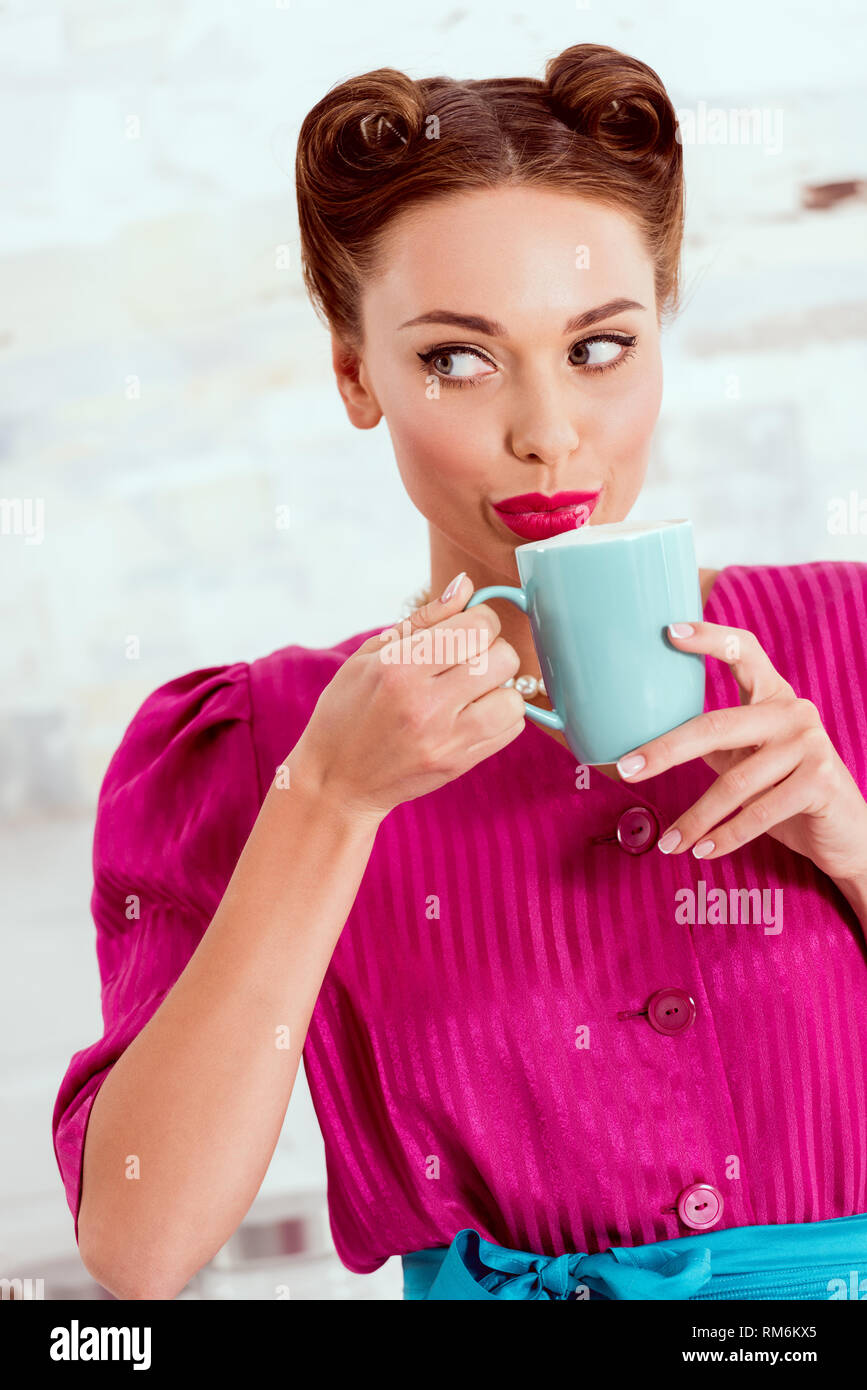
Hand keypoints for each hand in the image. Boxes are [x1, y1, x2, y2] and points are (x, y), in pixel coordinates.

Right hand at [288, 574, 524, 820]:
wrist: (337, 779)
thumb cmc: (348, 711)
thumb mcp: (369, 656)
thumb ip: (422, 619)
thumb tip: (465, 586)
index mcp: (400, 668)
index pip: (478, 626)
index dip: (480, 619)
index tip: (466, 629)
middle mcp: (426, 704)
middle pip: (503, 657)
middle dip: (492, 649)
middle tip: (468, 659)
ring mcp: (446, 739)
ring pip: (514, 696)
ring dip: (500, 686)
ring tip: (472, 690)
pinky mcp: (460, 763)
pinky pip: (512, 728)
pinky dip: (501, 714)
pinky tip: (473, 712)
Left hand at [614, 620, 866, 883]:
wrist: (846, 833)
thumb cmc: (786, 792)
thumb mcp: (748, 760)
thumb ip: (714, 745)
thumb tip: (646, 747)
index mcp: (773, 697)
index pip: (744, 651)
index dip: (709, 638)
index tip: (669, 632)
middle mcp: (793, 712)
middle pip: (716, 726)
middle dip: (665, 751)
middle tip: (627, 769)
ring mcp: (810, 745)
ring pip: (734, 783)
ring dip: (695, 819)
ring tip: (669, 843)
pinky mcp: (819, 782)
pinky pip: (758, 813)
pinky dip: (725, 837)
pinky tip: (702, 851)